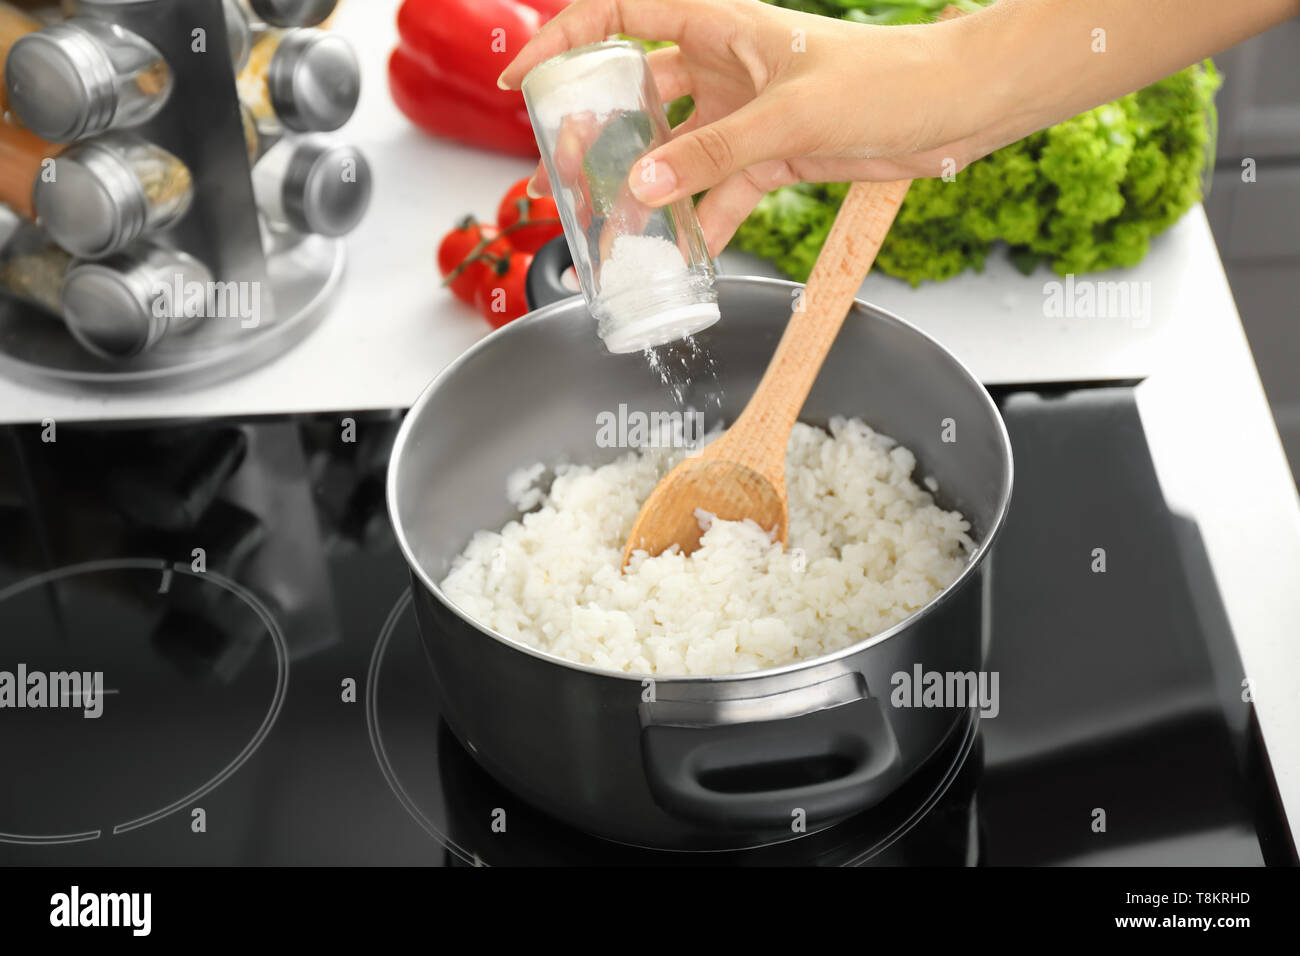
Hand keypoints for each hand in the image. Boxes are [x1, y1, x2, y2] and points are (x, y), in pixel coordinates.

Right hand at [499, 0, 987, 254]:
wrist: (951, 111)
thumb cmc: (885, 80)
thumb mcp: (787, 114)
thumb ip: (710, 153)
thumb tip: (640, 186)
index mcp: (717, 22)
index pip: (618, 13)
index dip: (563, 38)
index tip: (525, 80)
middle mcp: (720, 64)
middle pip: (637, 95)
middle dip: (598, 138)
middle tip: (567, 181)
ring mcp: (741, 112)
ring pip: (673, 153)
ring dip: (647, 195)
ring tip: (619, 235)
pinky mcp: (769, 154)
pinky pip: (718, 192)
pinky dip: (702, 223)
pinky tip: (685, 255)